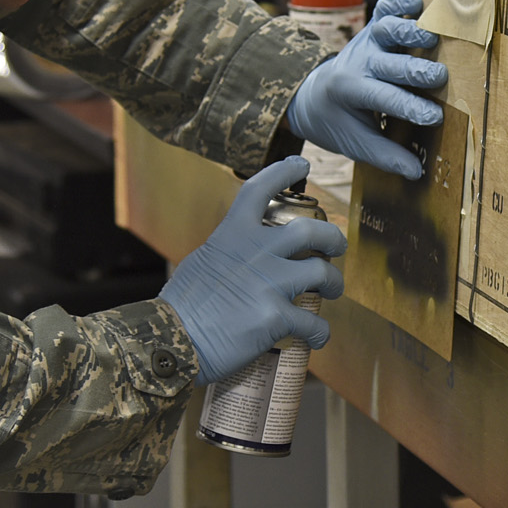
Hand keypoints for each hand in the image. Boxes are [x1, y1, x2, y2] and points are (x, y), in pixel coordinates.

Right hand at [157, 156, 346, 384]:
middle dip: (333, 237)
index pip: (260, 189)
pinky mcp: (276, 317)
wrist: (170, 341)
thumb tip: (244, 256)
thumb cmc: (181, 307)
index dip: (283, 172)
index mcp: (233, 234)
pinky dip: (320, 332)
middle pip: (312, 230)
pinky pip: (314, 323)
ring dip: (334, 283)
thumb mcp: (203, 262)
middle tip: (337, 246)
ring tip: (332, 291)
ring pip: (323, 274)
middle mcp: (256, 252)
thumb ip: (230, 252)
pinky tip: (316, 337)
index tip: (301, 165)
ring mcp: (269, 283)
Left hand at [284, 0, 448, 177]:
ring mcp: (365, 42)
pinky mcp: (371, 28)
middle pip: (387, 63)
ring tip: (433, 37)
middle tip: (440, 77)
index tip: (434, 116)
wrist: (311, 93)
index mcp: (349, 91)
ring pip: (384, 29)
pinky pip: (383, 8)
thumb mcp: (354, 143)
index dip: (408, 107)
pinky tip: (419, 4)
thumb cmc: (337, 121)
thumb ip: (384, 155)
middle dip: (413, 70)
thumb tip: (416, 171)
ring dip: (408, 31)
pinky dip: (400, 2)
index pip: (381, 98)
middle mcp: (358, 62)